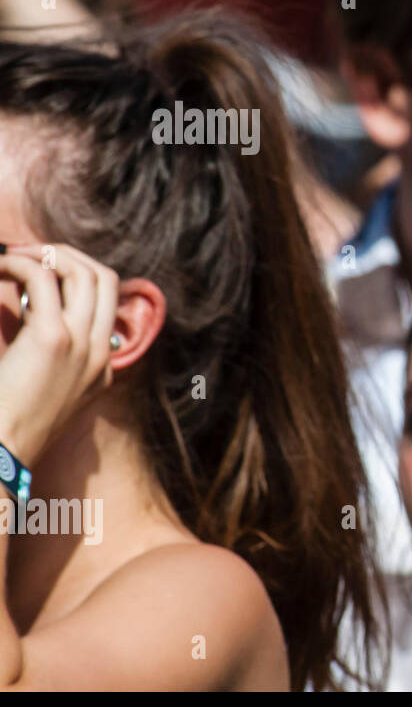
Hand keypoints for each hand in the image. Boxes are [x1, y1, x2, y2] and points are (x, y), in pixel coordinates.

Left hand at [0, 244, 118, 465]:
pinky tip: (0, 266)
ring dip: (46, 254)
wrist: (2, 452)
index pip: (107, 306)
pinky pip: (43, 280)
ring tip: (13, 255)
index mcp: (100, 369)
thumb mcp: (42, 394)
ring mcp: (81, 344)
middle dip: (69, 256)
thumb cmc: (8, 426)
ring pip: (83, 272)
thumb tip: (25, 311)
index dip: (76, 279)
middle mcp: (98, 353)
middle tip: (32, 254)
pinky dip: (20, 264)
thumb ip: (47, 360)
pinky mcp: (53, 338)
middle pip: (106, 279)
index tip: (42, 275)